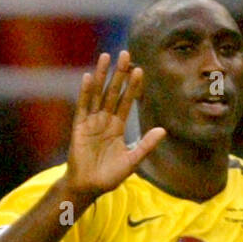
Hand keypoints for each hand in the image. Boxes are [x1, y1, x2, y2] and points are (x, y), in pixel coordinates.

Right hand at [65, 51, 165, 197]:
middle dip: (119, 74)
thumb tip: (163, 130)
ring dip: (103, 76)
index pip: (127, 102)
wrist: (88, 187)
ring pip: (98, 94)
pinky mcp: (79, 127)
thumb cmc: (109, 177)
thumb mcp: (132, 161)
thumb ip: (145, 145)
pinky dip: (86, 92)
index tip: (140, 70)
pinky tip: (89, 77)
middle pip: (113, 93)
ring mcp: (91, 122)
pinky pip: (83, 106)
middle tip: (126, 54)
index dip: (133, 87)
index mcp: (117, 127)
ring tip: (107, 57)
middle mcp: (105, 121)